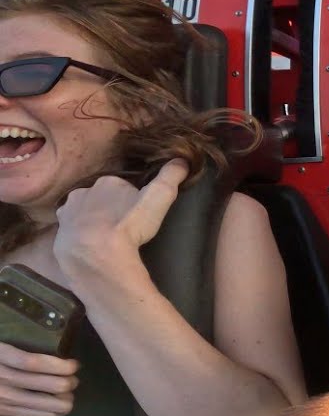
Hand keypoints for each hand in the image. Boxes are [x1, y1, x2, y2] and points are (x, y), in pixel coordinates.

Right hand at [0, 343, 77, 415]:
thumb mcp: (1, 342)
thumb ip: (16, 343)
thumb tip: (51, 340)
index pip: (30, 362)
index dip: (56, 365)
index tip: (74, 364)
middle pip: (37, 383)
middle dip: (63, 384)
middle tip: (75, 380)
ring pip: (34, 402)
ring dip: (59, 401)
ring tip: (70, 396)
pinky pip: (24, 413)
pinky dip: (45, 413)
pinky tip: (58, 410)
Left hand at [53, 159, 187, 278]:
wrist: (95, 255)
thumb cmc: (128, 225)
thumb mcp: (158, 198)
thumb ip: (170, 177)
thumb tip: (182, 159)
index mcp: (107, 182)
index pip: (122, 186)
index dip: (132, 199)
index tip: (139, 213)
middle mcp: (83, 191)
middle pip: (101, 197)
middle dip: (110, 207)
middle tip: (124, 226)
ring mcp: (68, 212)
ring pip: (83, 211)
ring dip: (93, 220)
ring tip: (107, 237)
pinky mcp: (59, 232)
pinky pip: (71, 229)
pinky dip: (80, 235)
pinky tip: (91, 246)